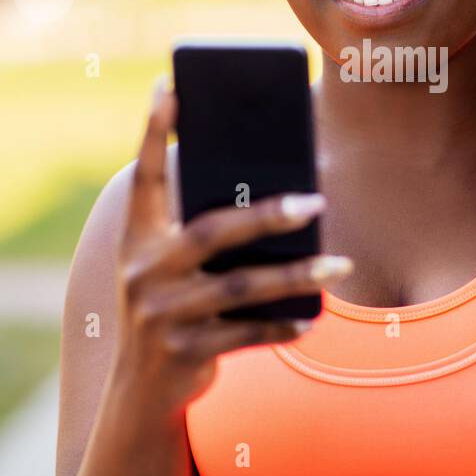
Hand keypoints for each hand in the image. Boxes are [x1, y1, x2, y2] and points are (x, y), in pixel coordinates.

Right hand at [108, 78, 354, 412]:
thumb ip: (202, 231)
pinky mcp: (185, 352)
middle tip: (315, 203)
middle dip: (266, 217)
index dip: (152, 132)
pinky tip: (314, 318)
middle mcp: (142, 273)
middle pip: (211, 233)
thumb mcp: (170, 266)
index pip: (144, 177)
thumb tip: (283, 199)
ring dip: (296, 276)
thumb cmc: (172, 306)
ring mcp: (161, 316)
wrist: (141, 390)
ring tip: (340, 265)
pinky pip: (246, 334)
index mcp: (136, 239)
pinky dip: (283, 324)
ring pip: (241, 288)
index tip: (169, 85)